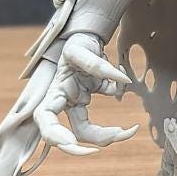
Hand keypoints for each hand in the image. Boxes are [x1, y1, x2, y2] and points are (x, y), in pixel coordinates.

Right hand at [33, 33, 137, 154]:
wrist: (83, 32)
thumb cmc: (75, 42)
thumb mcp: (81, 50)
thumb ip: (99, 65)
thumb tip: (123, 79)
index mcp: (55, 92)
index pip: (45, 119)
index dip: (54, 134)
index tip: (70, 142)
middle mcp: (65, 101)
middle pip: (72, 134)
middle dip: (92, 143)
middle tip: (116, 139)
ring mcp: (78, 101)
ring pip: (90, 129)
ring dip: (109, 133)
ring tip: (131, 129)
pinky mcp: (92, 94)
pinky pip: (107, 99)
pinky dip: (119, 92)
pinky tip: (123, 80)